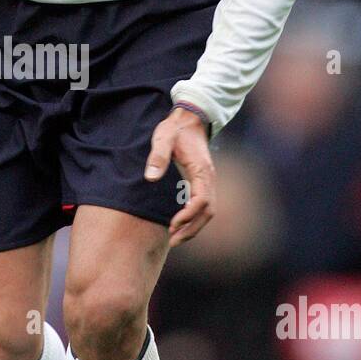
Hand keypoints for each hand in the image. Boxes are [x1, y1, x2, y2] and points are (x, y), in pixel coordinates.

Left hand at [144, 106, 214, 245]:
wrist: (189, 119)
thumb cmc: (175, 129)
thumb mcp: (163, 137)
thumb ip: (158, 156)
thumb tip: (151, 178)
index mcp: (201, 170)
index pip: (202, 200)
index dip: (188, 215)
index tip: (173, 225)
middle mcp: (209, 177)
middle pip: (208, 211)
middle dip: (192, 228)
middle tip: (172, 240)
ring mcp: (208, 180)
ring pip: (208, 210)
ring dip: (194, 226)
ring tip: (175, 238)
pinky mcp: (203, 182)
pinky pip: (204, 205)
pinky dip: (194, 218)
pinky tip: (180, 225)